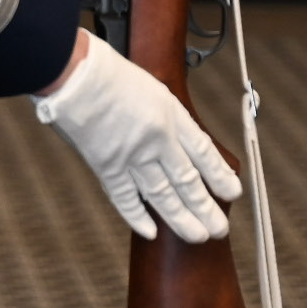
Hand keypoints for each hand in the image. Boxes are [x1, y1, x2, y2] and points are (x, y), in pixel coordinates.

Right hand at [34, 29, 242, 242]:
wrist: (74, 72)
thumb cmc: (107, 71)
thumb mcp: (151, 87)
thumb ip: (164, 116)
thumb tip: (175, 141)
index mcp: (171, 114)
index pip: (204, 153)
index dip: (220, 176)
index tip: (233, 192)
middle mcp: (158, 139)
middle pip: (188, 181)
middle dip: (206, 208)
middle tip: (220, 228)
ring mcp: (132, 156)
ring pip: (163, 196)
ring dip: (182, 219)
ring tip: (198, 236)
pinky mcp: (106, 166)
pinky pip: (125, 198)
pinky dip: (137, 217)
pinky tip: (151, 232)